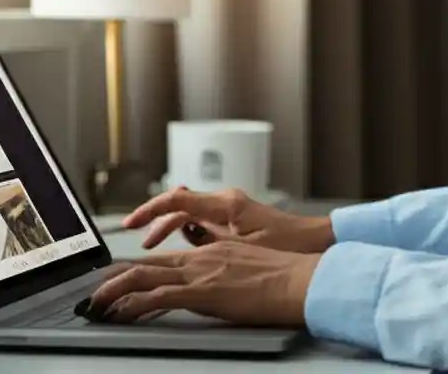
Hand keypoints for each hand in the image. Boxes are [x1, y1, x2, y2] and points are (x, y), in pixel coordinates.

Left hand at [84, 241, 319, 325]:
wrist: (299, 280)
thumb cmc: (283, 275)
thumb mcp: (248, 264)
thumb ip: (225, 267)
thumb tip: (214, 281)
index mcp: (210, 250)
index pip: (164, 257)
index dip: (137, 268)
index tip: (120, 280)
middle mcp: (199, 256)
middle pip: (146, 263)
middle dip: (115, 279)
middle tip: (96, 293)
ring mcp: (199, 272)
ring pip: (143, 276)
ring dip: (114, 291)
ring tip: (97, 304)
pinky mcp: (202, 292)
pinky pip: (158, 296)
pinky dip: (133, 304)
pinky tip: (121, 313)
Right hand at [124, 186, 334, 252]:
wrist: (315, 243)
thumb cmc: (288, 244)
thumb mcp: (245, 247)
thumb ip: (212, 240)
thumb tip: (184, 233)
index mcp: (226, 204)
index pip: (178, 199)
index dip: (151, 210)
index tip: (131, 223)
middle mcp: (226, 202)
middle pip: (180, 205)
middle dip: (155, 220)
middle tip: (136, 238)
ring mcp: (230, 211)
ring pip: (189, 214)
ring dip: (170, 228)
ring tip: (153, 245)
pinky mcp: (235, 221)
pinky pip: (203, 222)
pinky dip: (188, 233)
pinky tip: (183, 248)